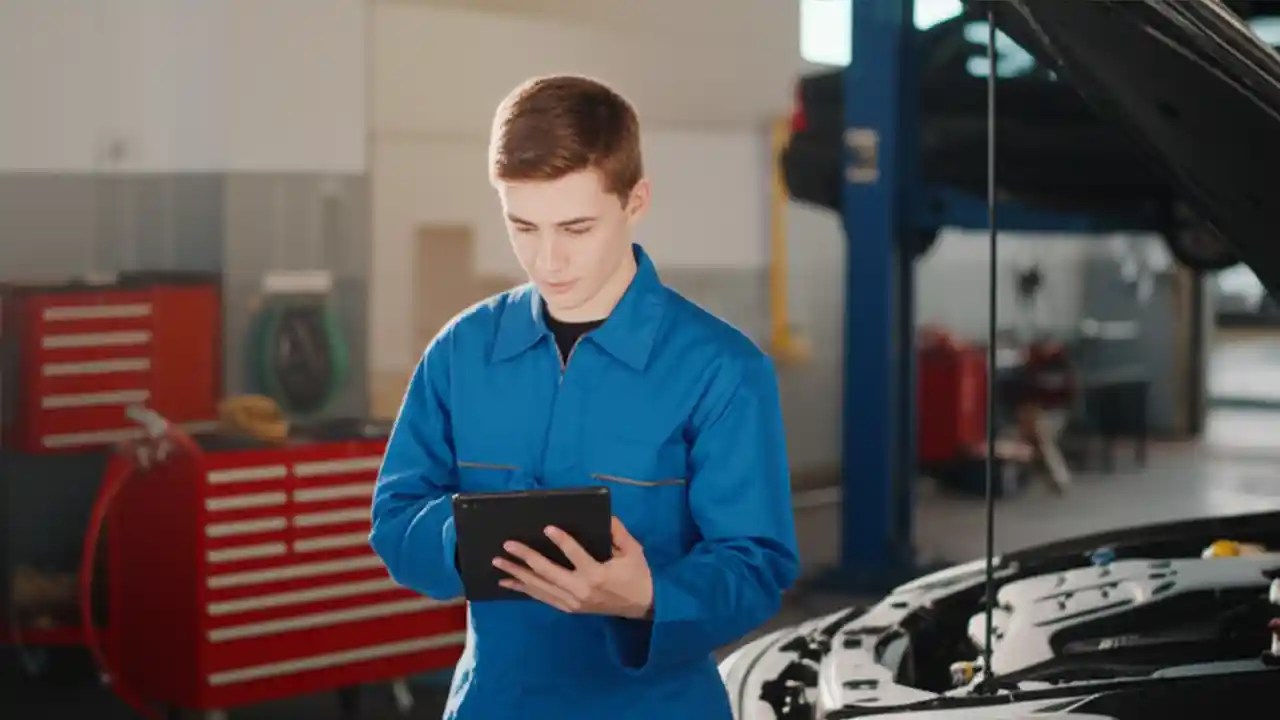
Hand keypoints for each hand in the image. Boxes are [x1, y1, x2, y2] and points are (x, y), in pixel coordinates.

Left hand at [493, 516, 653, 619]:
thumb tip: (603, 515)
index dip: (561, 541)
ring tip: (499, 562)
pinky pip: (542, 598)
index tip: (546, 528)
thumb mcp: (633, 551)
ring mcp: (573, 602)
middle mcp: (581, 590)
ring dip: (518, 573)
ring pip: (540, 586)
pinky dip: (524, 589)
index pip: (576, 555)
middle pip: (548, 572)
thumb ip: (617, 532)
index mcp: (598, 574)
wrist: (643, 606)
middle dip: (526, 557)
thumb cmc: (637, 575)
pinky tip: (508, 581)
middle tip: (508, 545)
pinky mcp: (569, 608)